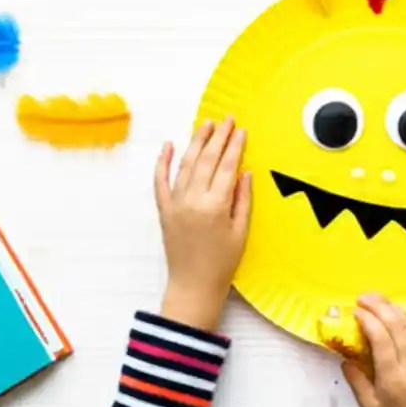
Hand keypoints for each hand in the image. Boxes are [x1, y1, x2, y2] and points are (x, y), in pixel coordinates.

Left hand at [156, 118, 251, 331]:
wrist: (193, 287)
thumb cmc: (222, 264)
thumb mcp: (241, 232)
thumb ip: (242, 200)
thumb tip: (245, 172)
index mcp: (215, 206)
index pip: (227, 167)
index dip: (235, 146)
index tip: (241, 130)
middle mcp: (193, 200)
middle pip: (207, 160)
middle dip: (218, 137)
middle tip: (226, 119)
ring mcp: (175, 204)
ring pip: (185, 165)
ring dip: (195, 142)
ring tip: (205, 125)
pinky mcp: (164, 210)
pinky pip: (160, 181)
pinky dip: (162, 162)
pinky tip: (168, 145)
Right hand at [342, 294, 405, 406]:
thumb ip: (356, 380)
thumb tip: (345, 357)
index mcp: (393, 377)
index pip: (382, 338)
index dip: (368, 320)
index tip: (355, 311)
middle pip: (398, 325)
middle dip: (380, 306)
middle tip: (362, 298)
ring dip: (394, 309)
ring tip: (377, 300)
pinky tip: (396, 315)